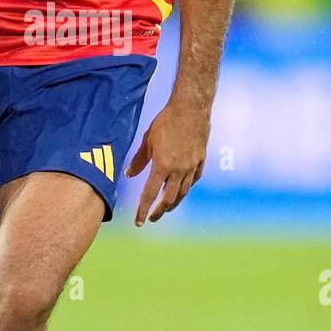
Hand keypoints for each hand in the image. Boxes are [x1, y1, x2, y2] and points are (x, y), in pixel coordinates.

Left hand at [125, 101, 208, 225]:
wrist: (191, 108)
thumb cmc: (167, 121)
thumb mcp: (148, 140)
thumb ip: (139, 160)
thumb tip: (129, 174)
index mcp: (162, 166)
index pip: (150, 194)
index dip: (143, 209)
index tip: (139, 222)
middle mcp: (178, 170)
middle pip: (168, 198)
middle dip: (159, 211)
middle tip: (152, 218)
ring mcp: (192, 166)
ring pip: (183, 192)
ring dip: (174, 203)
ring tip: (167, 208)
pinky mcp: (201, 160)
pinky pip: (195, 179)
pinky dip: (188, 186)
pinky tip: (184, 189)